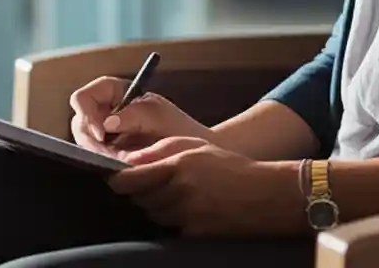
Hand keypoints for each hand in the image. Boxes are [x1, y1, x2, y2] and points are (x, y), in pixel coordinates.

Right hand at [69, 77, 214, 157]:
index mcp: (113, 93)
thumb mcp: (160, 116)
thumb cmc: (179, 129)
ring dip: (99, 155)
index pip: (84, 97)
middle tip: (110, 157)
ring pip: (85, 143)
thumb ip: (134, 115)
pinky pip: (97, 159)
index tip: (102, 133)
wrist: (194, 154)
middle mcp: (104, 112)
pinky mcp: (109, 156)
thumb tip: (108, 124)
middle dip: (91, 141)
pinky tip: (122, 169)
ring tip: (123, 163)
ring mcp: (105, 135)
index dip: (86, 113)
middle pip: (80, 122)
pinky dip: (106, 164)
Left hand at [106, 137, 303, 236]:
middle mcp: (180, 192)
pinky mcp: (194, 233)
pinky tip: (186, 208)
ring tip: (173, 193)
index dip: (117, 180)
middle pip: (139, 198)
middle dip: (139, 191)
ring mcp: (187, 215)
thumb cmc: (228, 166)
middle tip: (149, 183)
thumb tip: (128, 160)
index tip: (114, 178)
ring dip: (155, 205)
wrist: (264, 194)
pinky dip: (171, 218)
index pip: (130, 180)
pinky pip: (170, 226)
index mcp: (178, 166)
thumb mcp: (193, 146)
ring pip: (153, 213)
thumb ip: (159, 151)